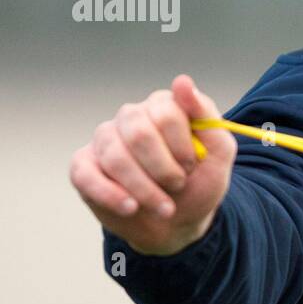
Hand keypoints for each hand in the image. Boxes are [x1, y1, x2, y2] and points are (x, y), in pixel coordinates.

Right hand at [69, 75, 235, 255]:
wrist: (179, 222)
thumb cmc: (198, 183)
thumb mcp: (218, 153)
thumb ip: (206, 116)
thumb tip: (182, 81)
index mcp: (162, 106)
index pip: (166, 112)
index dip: (182, 147)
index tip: (192, 166)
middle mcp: (130, 117)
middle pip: (139, 133)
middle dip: (164, 169)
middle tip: (178, 185)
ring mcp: (104, 140)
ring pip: (116, 157)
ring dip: (145, 190)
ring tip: (164, 207)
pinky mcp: (84, 166)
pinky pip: (86, 175)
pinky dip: (111, 195)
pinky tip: (131, 207)